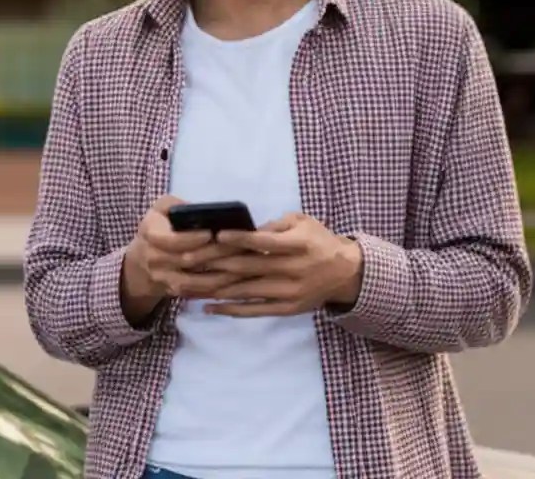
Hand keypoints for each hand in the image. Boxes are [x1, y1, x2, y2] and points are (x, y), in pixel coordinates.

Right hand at [120, 196, 250, 322]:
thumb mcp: (161, 208)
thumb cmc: (159, 226)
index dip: (191, 238)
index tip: (210, 233)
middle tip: (241, 246)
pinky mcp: (173, 291)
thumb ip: (177, 206)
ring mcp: (163, 278)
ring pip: (194, 281)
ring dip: (220, 276)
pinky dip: (216, 288)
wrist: (140, 261)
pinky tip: (236, 282)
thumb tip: (205, 212)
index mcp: (150, 232)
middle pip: (187, 260)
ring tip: (244, 266)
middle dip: (215, 254)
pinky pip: (196, 292)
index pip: (170, 240)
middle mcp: (154, 258)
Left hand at [200, 213, 363, 317]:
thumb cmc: (319, 241)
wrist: (345, 273)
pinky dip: (230, 310)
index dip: (240, 238)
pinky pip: (254, 311)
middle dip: (217, 263)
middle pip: (249, 267)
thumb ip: (276, 225)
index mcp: (299, 245)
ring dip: (216, 288)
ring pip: (247, 291)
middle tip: (188, 260)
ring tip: (190, 286)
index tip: (215, 235)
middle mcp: (293, 270)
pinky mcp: (286, 309)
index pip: (264, 241)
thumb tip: (246, 230)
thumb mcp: (303, 222)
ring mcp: (289, 292)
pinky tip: (209, 307)